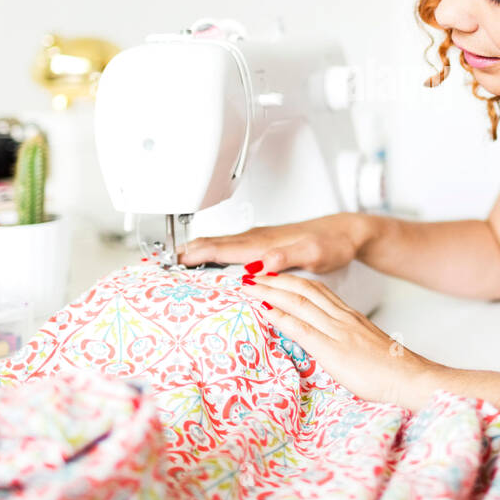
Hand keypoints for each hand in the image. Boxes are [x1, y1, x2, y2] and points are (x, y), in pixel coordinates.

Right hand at [179, 213, 369, 273]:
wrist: (345, 232)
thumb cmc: (331, 243)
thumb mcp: (313, 253)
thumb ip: (287, 258)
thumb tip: (261, 263)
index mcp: (260, 244)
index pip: (218, 249)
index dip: (192, 255)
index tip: (168, 263)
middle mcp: (255, 240)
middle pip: (210, 245)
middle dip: (183, 253)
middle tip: (155, 266)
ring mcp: (257, 241)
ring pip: (217, 247)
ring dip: (194, 253)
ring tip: (170, 265)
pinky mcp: (261, 246)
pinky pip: (228, 250)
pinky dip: (210, 254)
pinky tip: (205, 263)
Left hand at [240, 271, 437, 409]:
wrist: (411, 379)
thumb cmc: (393, 371)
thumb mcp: (367, 348)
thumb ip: (350, 341)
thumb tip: (335, 346)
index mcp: (350, 317)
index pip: (317, 291)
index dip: (292, 282)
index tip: (273, 277)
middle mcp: (342, 318)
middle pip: (304, 290)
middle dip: (276, 280)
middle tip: (253, 275)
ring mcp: (338, 331)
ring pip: (299, 303)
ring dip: (271, 292)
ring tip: (250, 287)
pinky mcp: (333, 350)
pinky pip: (302, 328)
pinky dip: (281, 317)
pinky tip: (265, 312)